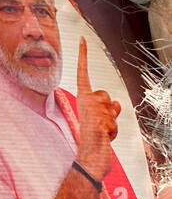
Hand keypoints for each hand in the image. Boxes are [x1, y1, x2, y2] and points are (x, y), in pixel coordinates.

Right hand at [75, 37, 118, 180]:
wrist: (87, 158)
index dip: (82, 56)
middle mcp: (83, 102)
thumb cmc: (93, 141)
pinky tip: (103, 138)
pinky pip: (114, 121)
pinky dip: (113, 132)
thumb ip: (107, 109)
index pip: (82, 74)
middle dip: (109, 110)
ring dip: (112, 122)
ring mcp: (90, 111)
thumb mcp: (101, 120)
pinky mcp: (98, 121)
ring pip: (112, 107)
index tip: (82, 39)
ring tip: (102, 133)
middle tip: (99, 125)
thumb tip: (117, 103)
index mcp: (81, 100)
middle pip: (106, 95)